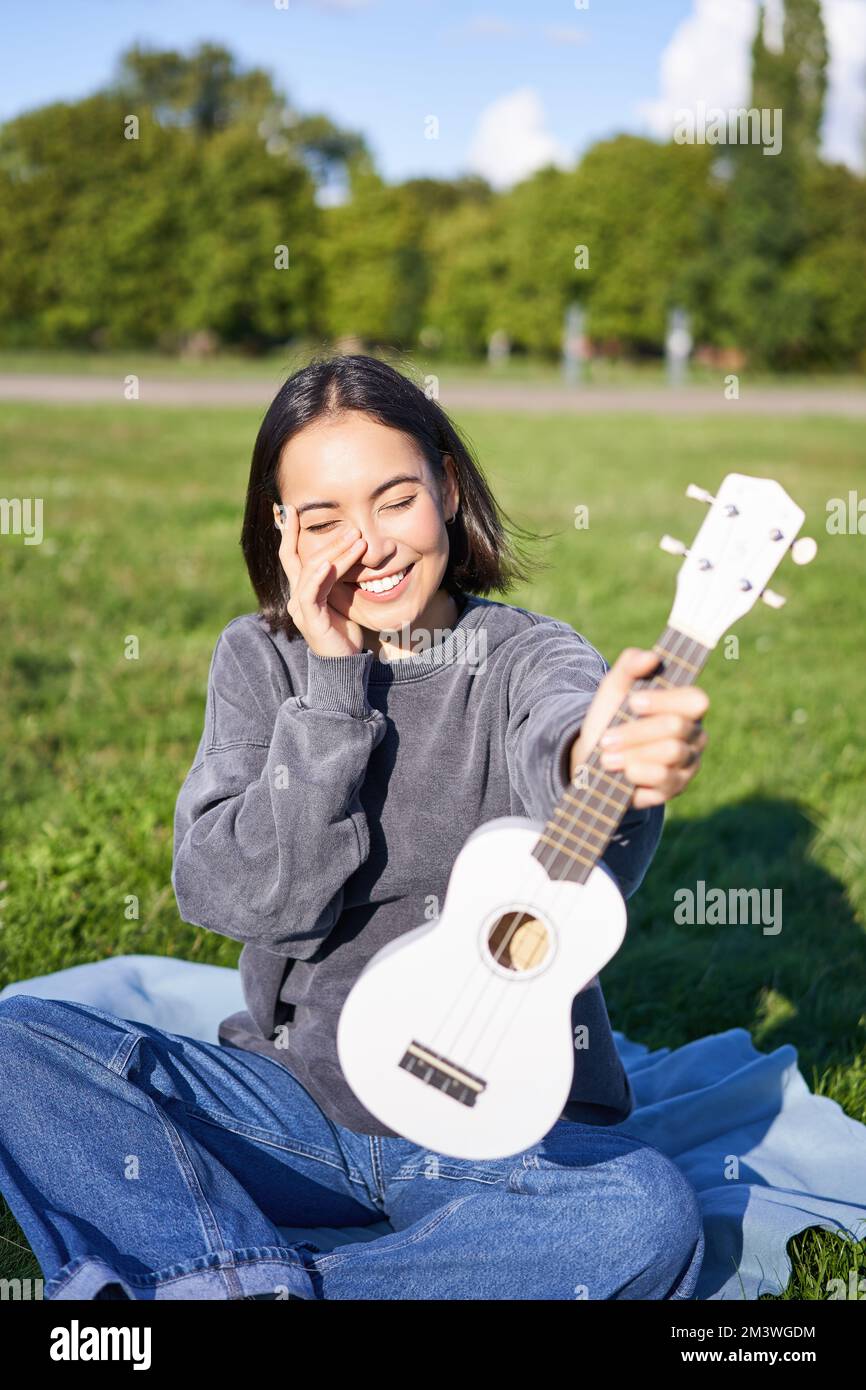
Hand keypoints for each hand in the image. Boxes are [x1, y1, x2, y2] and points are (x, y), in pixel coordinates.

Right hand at [277, 502, 368, 657]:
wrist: (344, 665)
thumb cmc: (345, 631)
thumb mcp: (342, 598)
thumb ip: (338, 577)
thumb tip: (352, 547)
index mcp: (302, 590)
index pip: (291, 555)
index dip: (289, 532)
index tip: (290, 509)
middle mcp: (297, 597)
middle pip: (302, 559)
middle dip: (324, 539)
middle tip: (350, 526)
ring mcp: (301, 609)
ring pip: (312, 572)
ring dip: (334, 553)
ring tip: (356, 540)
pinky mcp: (311, 620)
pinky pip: (310, 594)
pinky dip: (319, 577)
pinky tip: (330, 565)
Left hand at [568, 648, 708, 809]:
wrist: (595, 757)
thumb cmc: (612, 716)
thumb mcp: (614, 688)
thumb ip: (630, 666)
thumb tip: (650, 657)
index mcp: (686, 706)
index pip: (694, 700)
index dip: (665, 700)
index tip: (633, 702)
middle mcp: (694, 734)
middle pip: (675, 728)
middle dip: (636, 733)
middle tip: (606, 739)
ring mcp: (688, 762)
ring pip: (670, 754)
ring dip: (633, 755)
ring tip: (606, 759)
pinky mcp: (676, 787)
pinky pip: (665, 781)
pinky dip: (638, 776)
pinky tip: (622, 775)